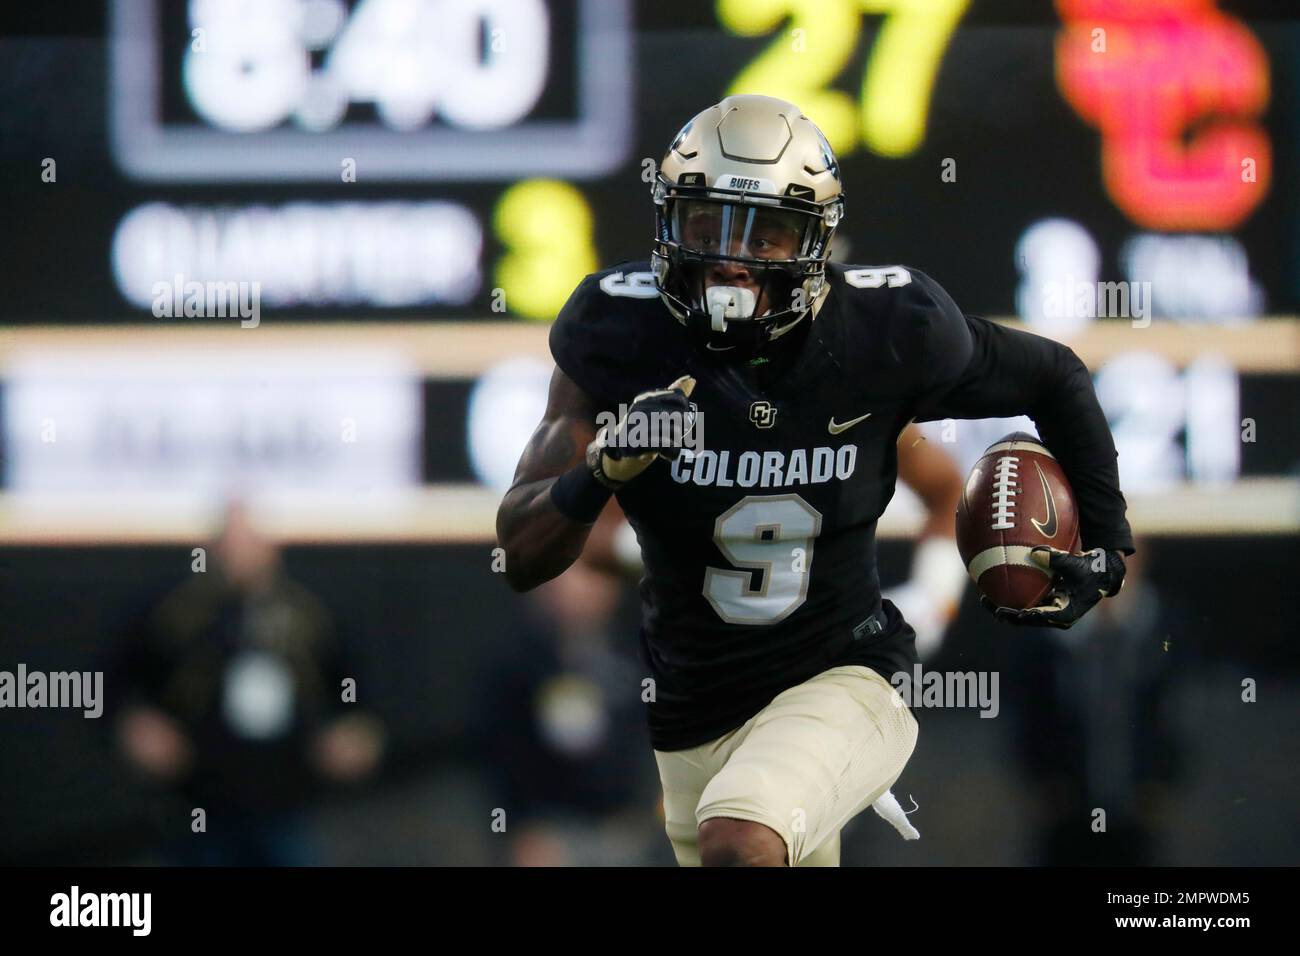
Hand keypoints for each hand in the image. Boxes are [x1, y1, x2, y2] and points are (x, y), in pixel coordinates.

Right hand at [588, 375, 695, 486]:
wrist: (620, 447)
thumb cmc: (644, 426)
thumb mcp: (657, 407)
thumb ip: (674, 395)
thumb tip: (692, 379)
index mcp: (646, 398)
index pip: (678, 397)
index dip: (685, 408)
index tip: (681, 418)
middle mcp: (640, 409)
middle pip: (678, 414)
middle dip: (684, 425)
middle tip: (680, 433)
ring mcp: (637, 425)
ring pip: (673, 430)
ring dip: (677, 439)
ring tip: (673, 443)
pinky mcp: (636, 443)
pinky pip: (663, 444)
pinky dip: (670, 449)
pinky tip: (667, 451)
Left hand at [980, 546, 1125, 628]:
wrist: (1104, 573)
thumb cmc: (1092, 570)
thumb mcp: (1076, 565)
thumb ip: (1056, 559)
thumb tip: (1034, 553)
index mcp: (1062, 614)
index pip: (1035, 618)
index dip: (1017, 616)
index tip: (1001, 611)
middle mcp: (1054, 615)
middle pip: (1024, 618)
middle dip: (1004, 613)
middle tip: (985, 601)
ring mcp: (1051, 609)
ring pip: (1023, 612)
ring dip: (1005, 606)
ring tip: (984, 597)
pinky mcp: (1048, 601)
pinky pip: (1027, 600)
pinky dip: (1014, 596)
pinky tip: (997, 586)